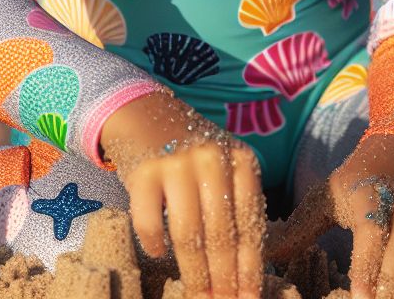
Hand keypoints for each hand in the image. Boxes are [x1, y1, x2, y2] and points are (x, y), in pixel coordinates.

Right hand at [100, 91, 264, 298]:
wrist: (144, 113)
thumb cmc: (192, 153)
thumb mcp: (224, 168)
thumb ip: (236, 207)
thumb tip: (246, 276)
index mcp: (241, 159)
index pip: (250, 224)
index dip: (249, 269)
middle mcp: (212, 158)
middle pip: (221, 234)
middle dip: (223, 280)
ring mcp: (177, 163)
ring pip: (188, 234)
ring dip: (195, 274)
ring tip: (197, 297)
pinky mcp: (143, 170)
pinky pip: (150, 222)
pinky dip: (156, 244)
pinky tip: (159, 254)